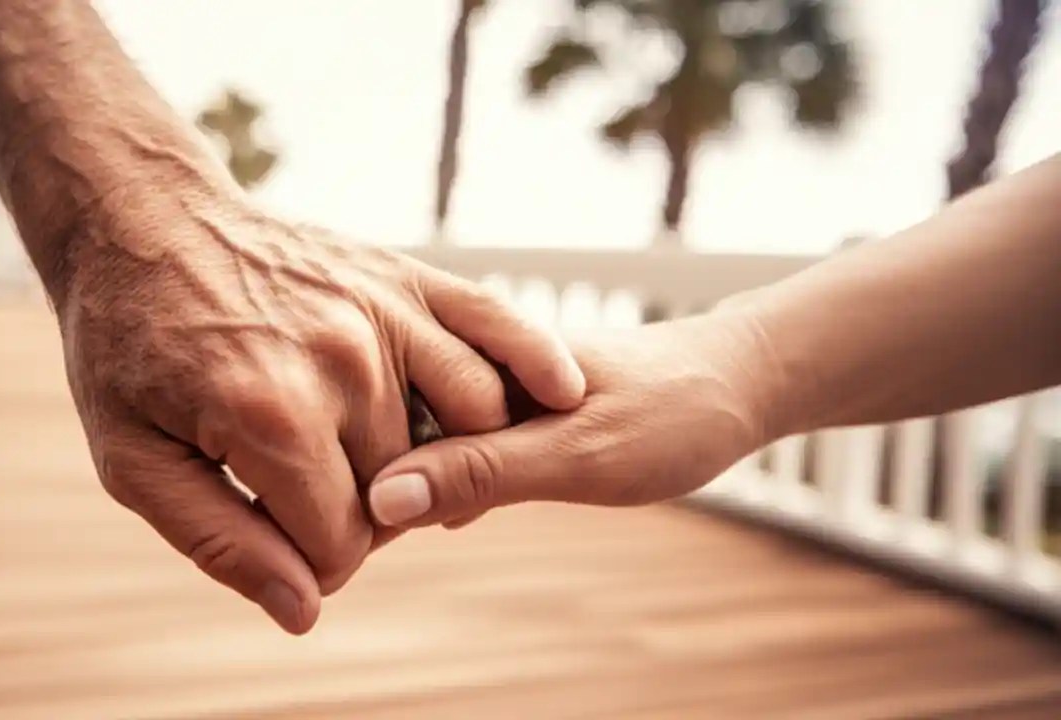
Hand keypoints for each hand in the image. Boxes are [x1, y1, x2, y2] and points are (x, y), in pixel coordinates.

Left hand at [43, 147, 584, 633]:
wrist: (143, 220)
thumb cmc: (127, 348)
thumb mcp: (136, 463)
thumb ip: (223, 544)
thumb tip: (305, 610)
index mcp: (271, 418)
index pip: (342, 542)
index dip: (316, 562)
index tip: (285, 539)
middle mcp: (342, 366)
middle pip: (403, 491)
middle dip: (366, 513)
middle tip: (315, 492)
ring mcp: (382, 312)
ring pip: (470, 421)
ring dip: (447, 454)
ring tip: (396, 454)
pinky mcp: (403, 276)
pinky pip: (494, 327)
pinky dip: (533, 366)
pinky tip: (559, 392)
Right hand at [367, 313, 775, 527]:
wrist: (744, 384)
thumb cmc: (671, 413)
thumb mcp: (577, 455)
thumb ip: (482, 474)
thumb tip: (384, 500)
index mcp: (481, 357)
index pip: (386, 414)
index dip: (361, 473)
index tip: (342, 529)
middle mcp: (479, 365)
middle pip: (397, 427)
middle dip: (382, 482)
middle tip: (362, 542)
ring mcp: (498, 388)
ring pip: (430, 442)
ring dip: (417, 487)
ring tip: (396, 533)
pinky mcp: (520, 413)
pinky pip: (466, 448)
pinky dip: (455, 483)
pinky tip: (446, 518)